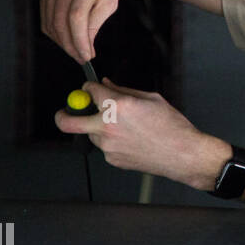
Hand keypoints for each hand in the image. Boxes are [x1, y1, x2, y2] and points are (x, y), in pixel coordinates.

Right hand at [40, 0, 125, 62]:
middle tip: (82, 58)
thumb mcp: (111, 0)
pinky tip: (66, 38)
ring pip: (50, 22)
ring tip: (76, 50)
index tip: (86, 56)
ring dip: (62, 41)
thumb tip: (85, 47)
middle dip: (70, 45)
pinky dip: (54, 31)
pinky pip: (46, 16)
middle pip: (60, 22)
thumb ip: (96, 23)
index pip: (76, 18)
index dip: (79, 41)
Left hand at [54, 78, 228, 188]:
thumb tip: (107, 85)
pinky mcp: (111, 159)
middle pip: (68, 122)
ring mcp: (107, 145)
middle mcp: (107, 126)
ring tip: (124, 128)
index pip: (89, 91)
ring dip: (97, 128)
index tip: (90, 89)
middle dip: (63, 114)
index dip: (89, 87)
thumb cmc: (172, 127)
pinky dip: (111, 141)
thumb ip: (124, 91)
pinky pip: (104, 146)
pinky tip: (132, 140)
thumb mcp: (151, 99)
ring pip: (90, 133)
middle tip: (66, 111)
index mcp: (118, 106)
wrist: (182, 154)